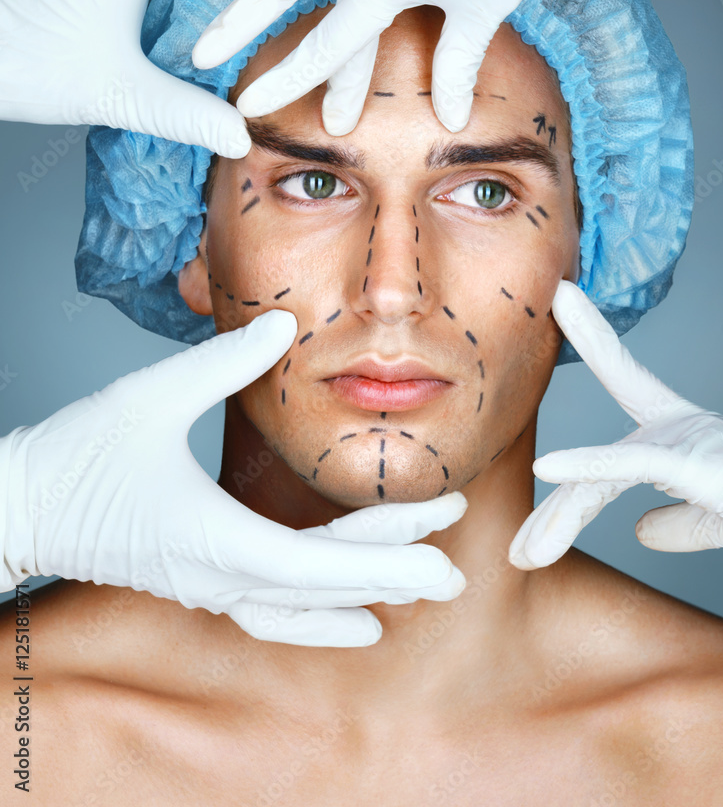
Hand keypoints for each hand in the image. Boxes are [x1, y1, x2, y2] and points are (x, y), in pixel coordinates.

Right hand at [0, 311, 465, 646]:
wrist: (21, 503)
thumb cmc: (76, 456)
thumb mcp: (149, 395)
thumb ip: (223, 361)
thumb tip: (284, 325)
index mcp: (214, 539)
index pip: (319, 566)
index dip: (384, 556)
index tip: (442, 548)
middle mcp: (218, 575)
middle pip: (323, 587)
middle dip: (393, 573)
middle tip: (456, 567)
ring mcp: (209, 584)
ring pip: (302, 609)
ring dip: (362, 598)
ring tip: (418, 594)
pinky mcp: (200, 578)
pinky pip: (272, 614)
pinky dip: (319, 619)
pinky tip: (356, 620)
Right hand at [192, 0, 713, 135]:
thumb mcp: (488, 2)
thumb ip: (458, 62)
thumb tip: (448, 120)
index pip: (336, 44)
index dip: (295, 81)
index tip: (254, 111)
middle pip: (311, 10)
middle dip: (267, 55)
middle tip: (225, 92)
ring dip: (249, 1)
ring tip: (208, 37)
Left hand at [509, 281, 722, 568]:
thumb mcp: (720, 520)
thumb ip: (679, 521)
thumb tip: (641, 529)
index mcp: (683, 434)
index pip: (625, 380)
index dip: (593, 340)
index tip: (563, 299)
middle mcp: (679, 427)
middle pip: (598, 456)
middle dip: (558, 500)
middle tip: (520, 550)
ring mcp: (687, 440)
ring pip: (601, 473)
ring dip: (562, 521)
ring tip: (525, 556)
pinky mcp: (697, 461)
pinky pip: (629, 463)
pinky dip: (585, 466)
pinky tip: (546, 470)